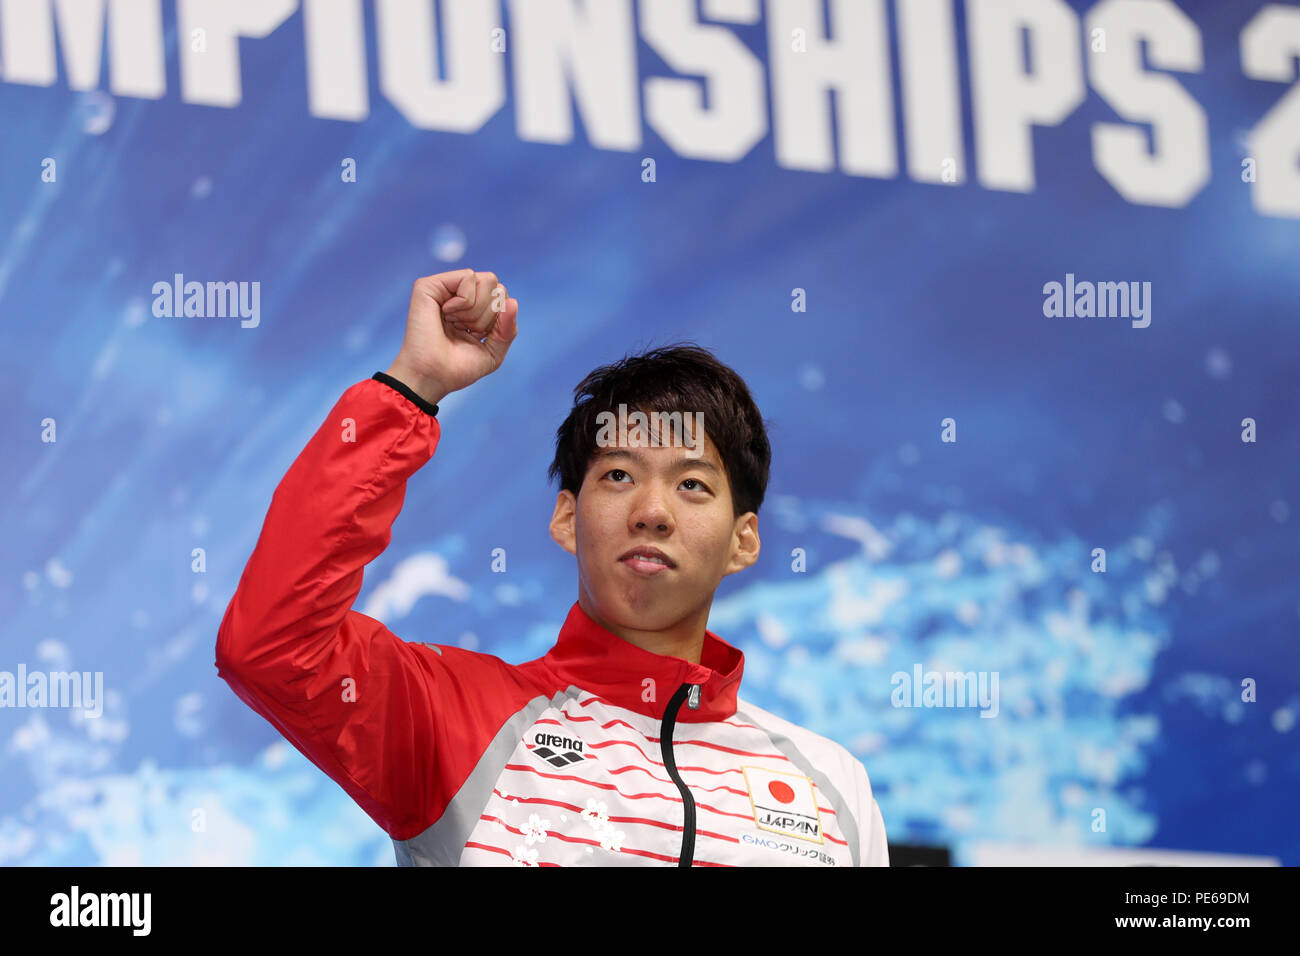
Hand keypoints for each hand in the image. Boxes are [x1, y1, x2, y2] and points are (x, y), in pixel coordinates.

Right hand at [385, 269, 519, 404]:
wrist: (431, 376)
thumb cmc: (457, 368)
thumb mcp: (493, 351)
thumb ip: (508, 328)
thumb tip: (513, 301)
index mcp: (473, 309)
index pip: (503, 297)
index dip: (499, 320)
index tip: (478, 336)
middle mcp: (459, 296)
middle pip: (497, 287)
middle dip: (488, 315)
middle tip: (464, 330)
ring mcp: (445, 289)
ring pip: (487, 280)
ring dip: (477, 310)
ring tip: (455, 323)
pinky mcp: (430, 285)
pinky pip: (469, 277)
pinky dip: (465, 301)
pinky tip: (447, 313)